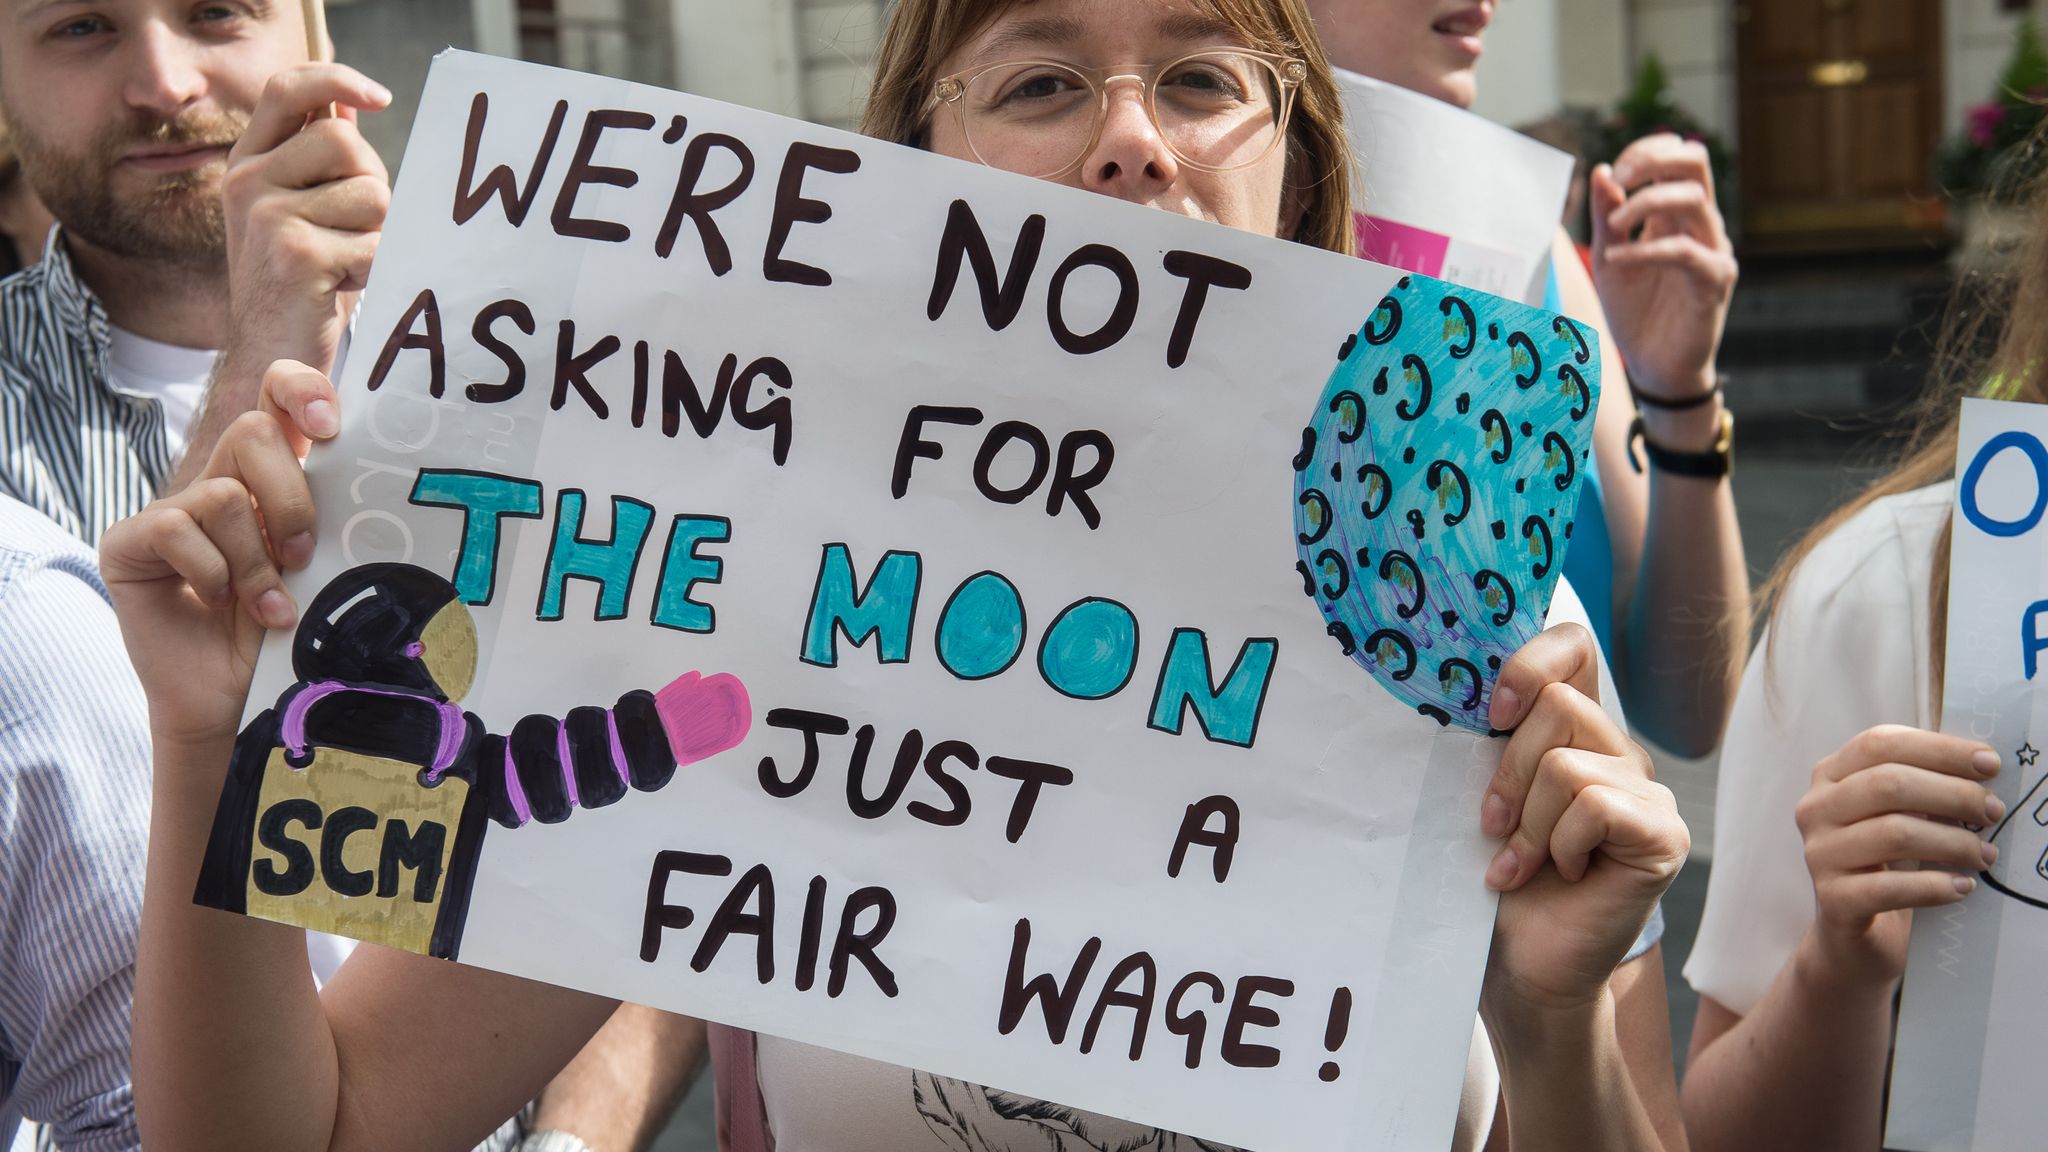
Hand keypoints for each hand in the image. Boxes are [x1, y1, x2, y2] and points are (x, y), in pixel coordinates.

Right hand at [101, 362, 341, 747]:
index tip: (330, 427)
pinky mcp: (129, 543)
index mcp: (272, 479)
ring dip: (255, 562)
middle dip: (290, 499)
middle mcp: (220, 482)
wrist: (238, 702)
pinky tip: (217, 605)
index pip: (278, 393)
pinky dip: (211, 573)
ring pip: (224, 494)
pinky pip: (176, 527)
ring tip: (269, 607)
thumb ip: (333, 518)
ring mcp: (171, 510)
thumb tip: (381, 479)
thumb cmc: (291, 636)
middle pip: (253, 432)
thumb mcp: (325, 569)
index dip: (301, 389)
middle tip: (302, 558)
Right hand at [219, 65, 392, 399]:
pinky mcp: (296, 254)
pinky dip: (377, 269)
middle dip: (372, 185)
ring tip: (347, 262)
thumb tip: (351, 105)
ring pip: (372, 194)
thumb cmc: (304, 283)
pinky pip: (375, 242)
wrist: (270, 357)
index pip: (288, 91)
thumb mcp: (305, 210)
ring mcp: (267, 215)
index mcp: (250, 162)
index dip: (335, 80)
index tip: (379, 99)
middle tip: (355, 230)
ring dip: (378, 233)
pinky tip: (344, 288)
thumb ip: (320, 159)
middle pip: (347, 142)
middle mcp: (248, 181)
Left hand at [1478, 625, 1687, 1021]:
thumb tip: (1447, 682)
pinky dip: (1559, 844)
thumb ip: (1487, 738)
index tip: (1492, 712)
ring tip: (1521, 862)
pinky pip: (1595, 805)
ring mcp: (1648, 792)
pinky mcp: (1662, 834)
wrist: (1518, 964)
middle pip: (1558, 707)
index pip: (1573, 647)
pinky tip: (1561, 874)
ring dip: (1527, 821)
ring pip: (1568, 763)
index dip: (1530, 662)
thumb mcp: (1478, 794)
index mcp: (1573, 731)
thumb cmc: (1493, 879)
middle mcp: (1617, 752)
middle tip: (1493, 826)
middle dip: (1507, 772)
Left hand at [1589, 134, 1737, 436]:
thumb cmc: (1635, 310)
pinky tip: (1616, 259)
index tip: (1613, 174)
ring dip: (1646, 203)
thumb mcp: (1609, 257)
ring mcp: (1713, 250)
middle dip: (1653, 160)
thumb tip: (1602, 170)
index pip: (1677, 157)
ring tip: (1613, 228)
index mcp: (1678, 214)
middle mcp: (1701, 225)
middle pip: (1696, 163)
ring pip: (1694, 200)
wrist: (1654, 365)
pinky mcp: (1715, 281)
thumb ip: (1607, 216)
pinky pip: (1685, 252)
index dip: (1645, 152)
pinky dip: (1646, 250)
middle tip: (1619, 181)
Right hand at [1793, 725, 2001, 990]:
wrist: (1853, 938)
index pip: (1879, 743)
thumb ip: (1923, 787)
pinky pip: (1889, 888)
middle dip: (1953, 794)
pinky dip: (1935, 886)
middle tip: (1993, 812)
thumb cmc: (1887, 866)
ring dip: (1953, 842)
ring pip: (1894, 833)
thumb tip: (1983, 768)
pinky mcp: (1832, 900)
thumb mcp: (1899, 816)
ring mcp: (1819, 855)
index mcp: (1830, 776)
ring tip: (1986, 856)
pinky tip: (1963, 887)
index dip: (1938, 749)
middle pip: (1888, 784)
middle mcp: (1815, 809)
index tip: (1990, 764)